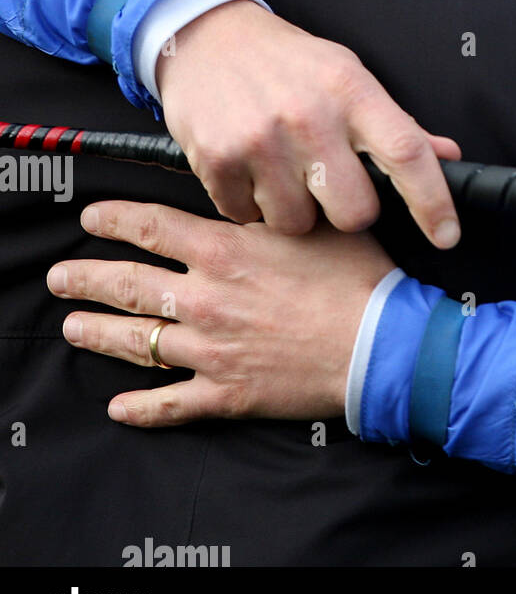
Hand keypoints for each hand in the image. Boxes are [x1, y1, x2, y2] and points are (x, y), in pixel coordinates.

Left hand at [47, 200, 397, 425]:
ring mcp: (209, 349)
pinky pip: (170, 403)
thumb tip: (259, 186)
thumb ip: (276, 207)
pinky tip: (120, 408)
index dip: (115, 220)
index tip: (92, 218)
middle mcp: (205, 298)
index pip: (152, 227)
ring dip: (99, 334)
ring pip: (137, 342)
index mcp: (225, 250)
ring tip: (74, 328)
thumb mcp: (316, 223)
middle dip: (87, 278)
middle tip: (61, 276)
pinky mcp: (225, 392)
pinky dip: (141, 407)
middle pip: (128, 284)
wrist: (378, 343)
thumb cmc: (357, 277)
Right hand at [156, 0, 461, 243]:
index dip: (433, 201)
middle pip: (354, 212)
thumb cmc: (289, 63)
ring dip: (295, 209)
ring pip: (298, 224)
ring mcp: (261, 140)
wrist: (207, 37)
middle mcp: (309, 117)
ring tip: (284, 170)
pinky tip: (251, 169)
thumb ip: (396, 124)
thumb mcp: (348, 76)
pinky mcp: (218, 159)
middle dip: (349, 211)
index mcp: (352, 91)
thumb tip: (447, 155)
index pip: (407, 153)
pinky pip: (248, 217)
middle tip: (332, 184)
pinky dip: (252, 204)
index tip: (447, 235)